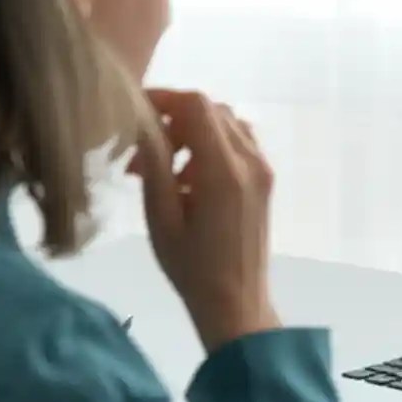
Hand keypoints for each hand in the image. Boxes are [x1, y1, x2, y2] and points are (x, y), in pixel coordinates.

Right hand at [131, 90, 280, 352]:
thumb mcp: (161, 216)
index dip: (164, 99)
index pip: (198, 106)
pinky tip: (190, 179)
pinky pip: (240, 144)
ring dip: (193, 133)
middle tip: (143, 153)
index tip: (135, 113)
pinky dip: (213, 146)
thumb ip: (155, 165)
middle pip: (213, 110)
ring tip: (164, 170)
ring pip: (227, 124)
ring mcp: (263, 171)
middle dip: (175, 119)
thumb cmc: (191, 267)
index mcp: (224, 170)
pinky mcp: (266, 182)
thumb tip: (144, 124)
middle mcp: (251, 162)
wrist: (236, 301)